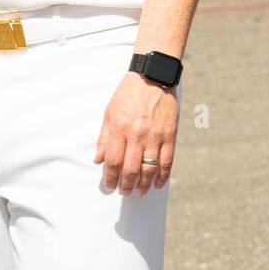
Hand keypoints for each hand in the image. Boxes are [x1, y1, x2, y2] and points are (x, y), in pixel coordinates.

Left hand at [94, 71, 178, 195]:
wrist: (152, 77)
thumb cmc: (128, 94)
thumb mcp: (110, 113)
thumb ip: (104, 138)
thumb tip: (98, 160)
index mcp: (120, 128)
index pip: (113, 161)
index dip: (110, 178)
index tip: (109, 186)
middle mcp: (137, 134)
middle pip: (131, 169)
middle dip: (126, 185)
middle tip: (124, 192)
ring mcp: (155, 136)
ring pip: (149, 170)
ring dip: (144, 185)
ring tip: (139, 191)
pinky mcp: (170, 135)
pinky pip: (167, 162)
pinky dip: (162, 176)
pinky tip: (157, 184)